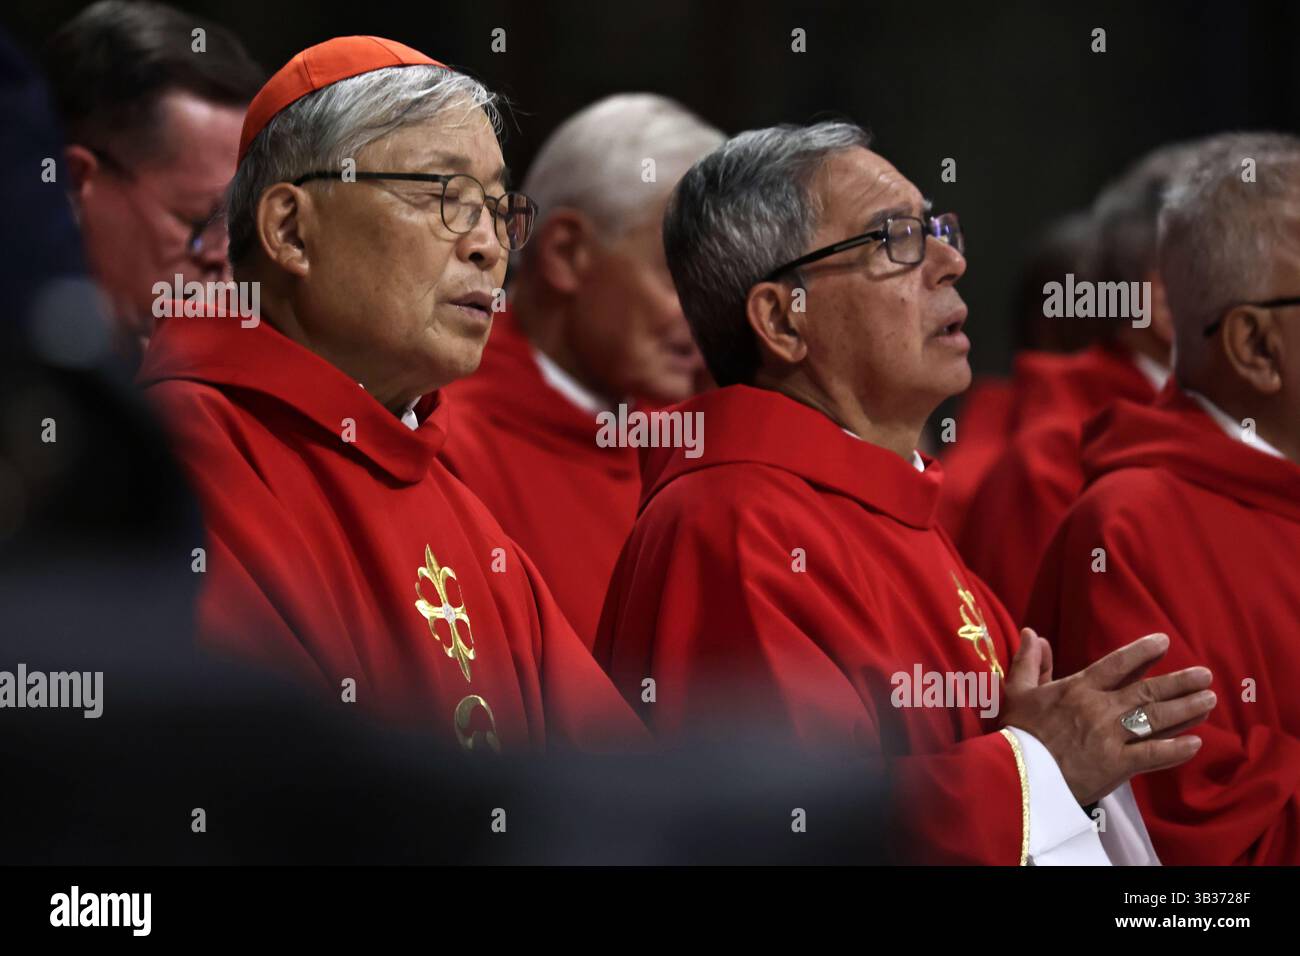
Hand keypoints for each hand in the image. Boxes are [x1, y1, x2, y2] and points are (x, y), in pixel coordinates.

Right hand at [999, 629, 1214, 804]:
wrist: (1016, 772)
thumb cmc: (1016, 731)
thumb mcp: (1017, 691)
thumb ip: (1030, 661)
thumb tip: (1034, 633)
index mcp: (1079, 688)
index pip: (1117, 664)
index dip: (1142, 652)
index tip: (1165, 642)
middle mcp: (1100, 708)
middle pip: (1147, 691)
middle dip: (1179, 682)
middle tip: (1205, 675)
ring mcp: (1111, 737)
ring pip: (1156, 719)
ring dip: (1186, 709)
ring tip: (1209, 700)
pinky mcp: (1116, 765)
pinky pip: (1152, 755)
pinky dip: (1175, 749)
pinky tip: (1195, 743)